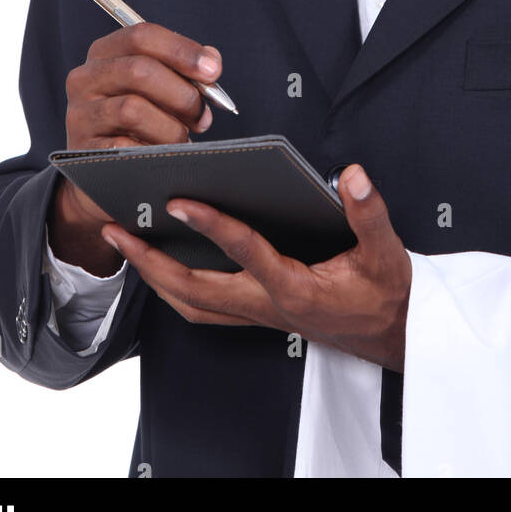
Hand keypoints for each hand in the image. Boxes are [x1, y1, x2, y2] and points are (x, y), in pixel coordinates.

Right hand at [48, 22, 222, 271]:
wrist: (107, 172)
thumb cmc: (142, 121)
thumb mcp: (159, 89)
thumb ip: (184, 70)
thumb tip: (211, 61)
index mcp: (105, 53)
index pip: (142, 36)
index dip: (182, 50)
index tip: (213, 71)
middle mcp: (85, 78)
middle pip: (139, 70)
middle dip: (182, 94)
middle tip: (202, 116)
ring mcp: (79, 115)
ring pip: (133, 110)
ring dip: (170, 128)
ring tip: (182, 139)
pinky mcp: (82, 151)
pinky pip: (123, 147)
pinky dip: (151, 151)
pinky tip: (162, 156)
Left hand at [100, 164, 412, 371]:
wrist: (392, 336)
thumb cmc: (385, 293)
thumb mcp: (386, 252)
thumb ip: (369, 212)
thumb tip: (351, 174)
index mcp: (294, 288)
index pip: (243, 251)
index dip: (210, 224)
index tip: (178, 200)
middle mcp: (266, 305)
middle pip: (193, 288)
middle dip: (150, 261)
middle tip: (117, 229)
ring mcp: (257, 314)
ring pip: (190, 302)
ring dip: (153, 276)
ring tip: (126, 244)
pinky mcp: (257, 315)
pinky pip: (202, 307)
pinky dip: (174, 287)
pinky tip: (162, 264)